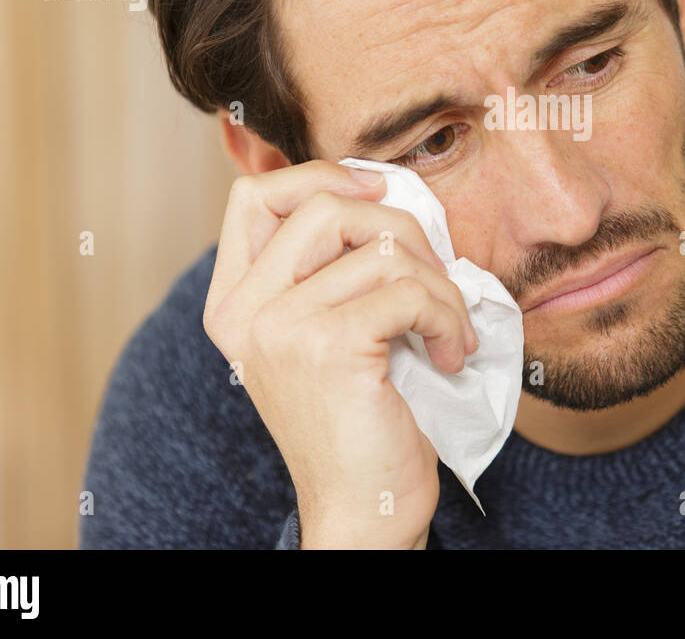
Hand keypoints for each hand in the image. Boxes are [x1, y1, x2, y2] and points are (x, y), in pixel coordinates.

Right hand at [202, 160, 477, 548]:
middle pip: (328, 207)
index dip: (323, 177)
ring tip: (449, 330)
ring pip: (383, 249)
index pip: (253, 195)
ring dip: (440, 288)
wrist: (365, 507)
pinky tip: (450, 355)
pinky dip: (448, 318)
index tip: (381, 197)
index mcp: (233, 303)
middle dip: (405, 231)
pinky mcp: (328, 348)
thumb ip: (329, 268)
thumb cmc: (359, 417)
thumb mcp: (327, 332)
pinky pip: (408, 293)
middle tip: (435, 282)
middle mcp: (244, 312)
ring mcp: (280, 329)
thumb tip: (385, 188)